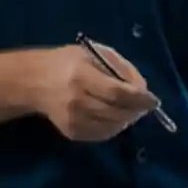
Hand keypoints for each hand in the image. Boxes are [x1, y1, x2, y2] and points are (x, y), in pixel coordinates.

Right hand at [31, 42, 158, 141]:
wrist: (33, 82)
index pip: (117, 92)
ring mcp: (72, 120)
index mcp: (81, 76)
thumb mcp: (93, 53)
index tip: (154, 100)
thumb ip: (120, 67)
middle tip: (145, 106)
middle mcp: (76, 100)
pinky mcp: (71, 132)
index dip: (139, 99)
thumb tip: (143, 89)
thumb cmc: (67, 62)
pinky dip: (114, 127)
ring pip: (112, 126)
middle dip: (137, 111)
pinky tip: (115, 116)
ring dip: (127, 119)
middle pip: (116, 112)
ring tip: (130, 109)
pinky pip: (102, 134)